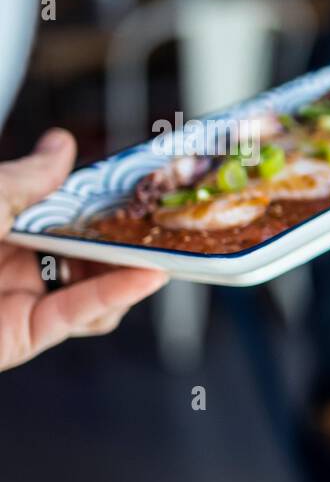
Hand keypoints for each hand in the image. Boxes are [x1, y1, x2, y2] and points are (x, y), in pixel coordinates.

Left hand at [0, 130, 166, 372]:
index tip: (139, 186)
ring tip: (154, 247)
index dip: (103, 199)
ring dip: (128, 267)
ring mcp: (19, 299)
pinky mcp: (25, 334)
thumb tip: (62, 147)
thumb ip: (26, 179)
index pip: (63, 209)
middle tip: (163, 219)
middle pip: (87, 248)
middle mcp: (10, 261)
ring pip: (95, 287)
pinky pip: (80, 314)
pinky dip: (118, 295)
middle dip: (126, 235)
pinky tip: (148, 275)